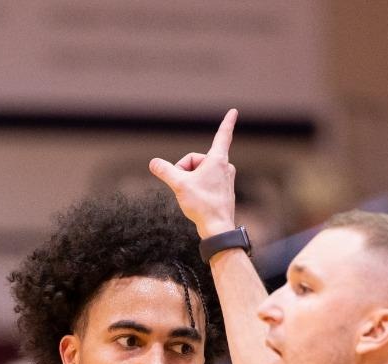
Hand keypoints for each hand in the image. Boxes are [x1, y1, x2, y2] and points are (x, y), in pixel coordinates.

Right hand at [150, 108, 239, 238]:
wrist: (218, 228)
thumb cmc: (202, 205)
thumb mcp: (179, 185)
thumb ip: (165, 171)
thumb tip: (153, 163)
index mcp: (217, 160)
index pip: (222, 135)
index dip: (227, 122)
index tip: (234, 111)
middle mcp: (225, 167)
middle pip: (196, 160)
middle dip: (184, 170)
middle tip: (182, 186)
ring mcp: (225, 179)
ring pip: (199, 172)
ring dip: (189, 180)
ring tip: (191, 196)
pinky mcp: (223, 190)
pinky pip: (204, 182)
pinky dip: (196, 188)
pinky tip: (197, 201)